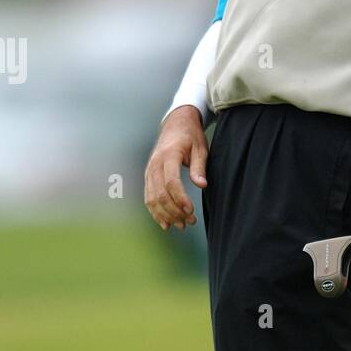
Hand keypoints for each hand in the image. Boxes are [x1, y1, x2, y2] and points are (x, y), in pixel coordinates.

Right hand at [144, 106, 207, 230]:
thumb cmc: (191, 136)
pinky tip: (166, 223)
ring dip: (166, 215)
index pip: (171, 182)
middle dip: (174, 211)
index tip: (191, 211)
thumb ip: (199, 167)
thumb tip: (202, 185)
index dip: (180, 199)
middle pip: (160, 194)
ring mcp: (149, 170)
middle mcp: (155, 164)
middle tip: (190, 222)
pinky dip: (156, 212)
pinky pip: (148, 197)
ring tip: (182, 225)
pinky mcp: (148, 176)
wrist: (175, 124)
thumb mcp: (200, 148)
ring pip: (152, 198)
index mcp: (168, 155)